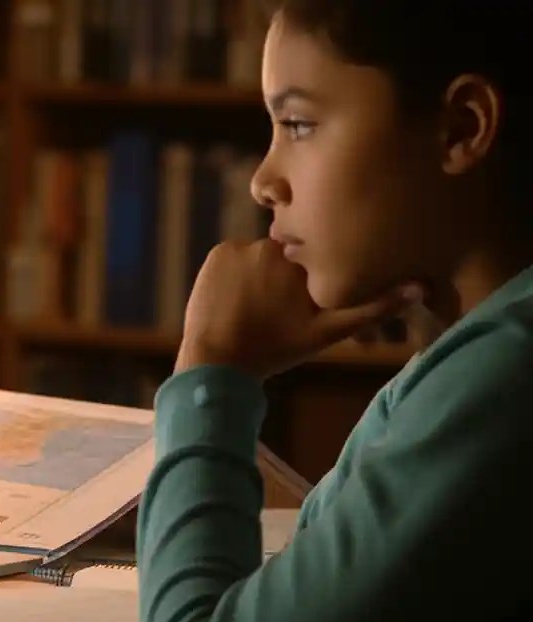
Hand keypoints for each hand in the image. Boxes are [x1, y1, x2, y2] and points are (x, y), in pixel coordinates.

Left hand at [175, 238, 423, 378]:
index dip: (314, 281)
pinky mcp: (216, 254)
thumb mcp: (328, 332)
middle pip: (289, 255)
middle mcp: (268, 244)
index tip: (304, 304)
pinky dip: (239, 272)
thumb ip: (373, 309)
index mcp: (299, 261)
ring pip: (262, 255)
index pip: (318, 258)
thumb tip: (419, 288)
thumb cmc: (276, 349)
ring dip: (263, 273)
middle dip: (288, 276)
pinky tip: (239, 298)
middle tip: (277, 309)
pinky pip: (237, 256)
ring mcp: (238, 247)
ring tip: (257, 306)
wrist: (216, 362)